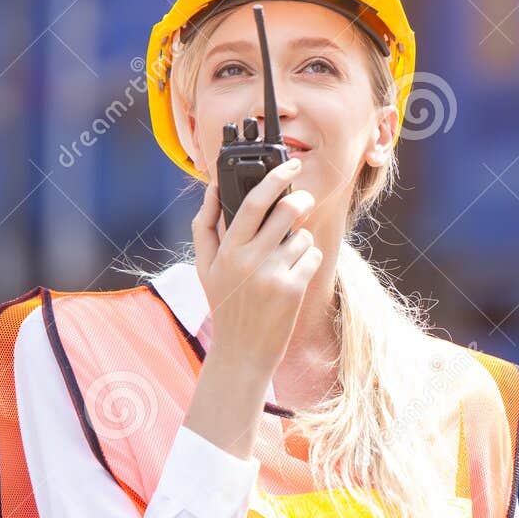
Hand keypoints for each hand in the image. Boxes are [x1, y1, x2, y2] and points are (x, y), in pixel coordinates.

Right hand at [192, 158, 321, 377]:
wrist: (241, 352)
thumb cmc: (225, 305)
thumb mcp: (205, 267)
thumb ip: (205, 226)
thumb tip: (213, 188)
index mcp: (227, 251)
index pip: (251, 204)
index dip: (273, 179)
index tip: (290, 165)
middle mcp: (249, 260)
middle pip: (285, 211)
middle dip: (300, 199)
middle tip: (303, 200)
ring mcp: (272, 275)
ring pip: (302, 236)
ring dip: (301, 241)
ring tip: (287, 258)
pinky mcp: (293, 290)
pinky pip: (313, 257)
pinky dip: (309, 261)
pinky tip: (294, 276)